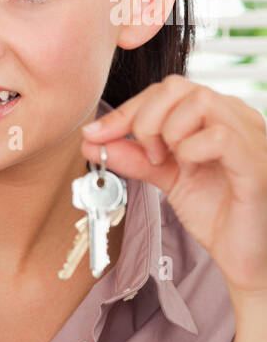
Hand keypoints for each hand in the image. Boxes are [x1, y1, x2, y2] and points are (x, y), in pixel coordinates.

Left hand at [81, 75, 266, 300]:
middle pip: (176, 86)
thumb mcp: (167, 178)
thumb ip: (134, 157)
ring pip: (198, 101)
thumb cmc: (218, 213)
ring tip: (172, 163)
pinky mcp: (255, 161)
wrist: (247, 255)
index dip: (125, 110)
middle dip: (143, 119)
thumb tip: (92, 140)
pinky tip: (192, 170)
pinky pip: (219, 135)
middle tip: (146, 155)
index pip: (165, 90)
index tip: (96, 135)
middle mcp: (235, 116)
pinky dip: (192, 150)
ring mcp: (249, 135)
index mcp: (215, 115)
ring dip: (169, 132)